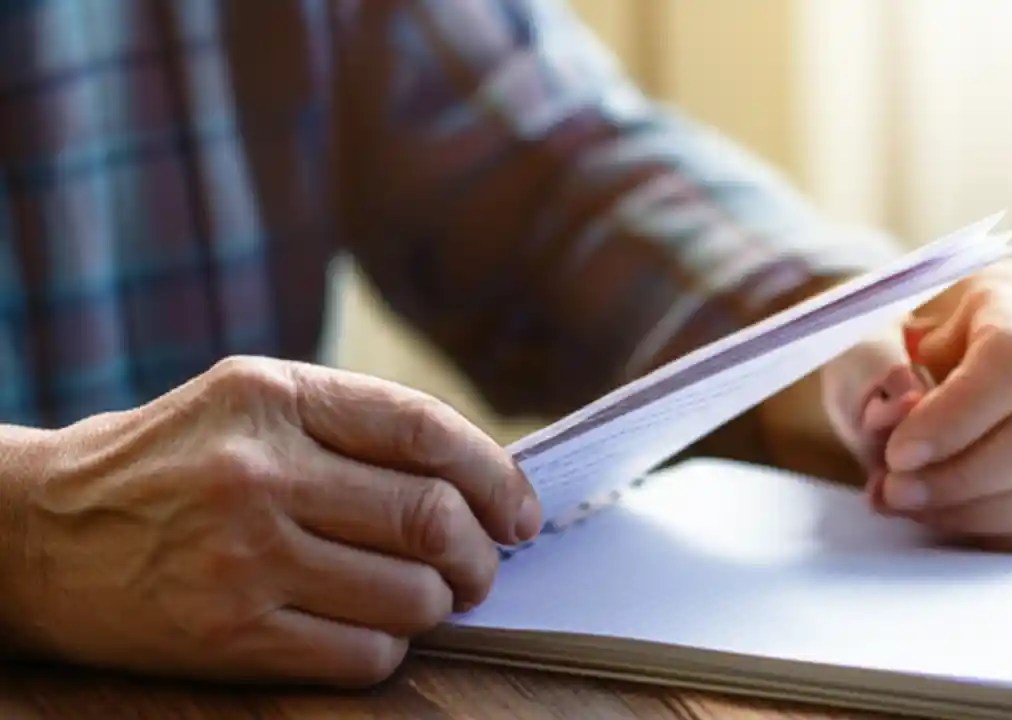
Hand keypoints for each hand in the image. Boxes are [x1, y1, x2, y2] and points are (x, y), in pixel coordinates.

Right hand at [0, 356, 540, 686]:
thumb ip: (354, 425)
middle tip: (483, 567)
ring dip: (439, 604)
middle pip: (430, 518)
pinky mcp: (228, 635)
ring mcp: (242, 556)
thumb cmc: (166, 462)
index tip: (521, 511)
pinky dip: (390, 648)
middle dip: (481, 553)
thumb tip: (478, 477)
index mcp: (274, 396)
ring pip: (409, 594)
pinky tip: (373, 631)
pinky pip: (362, 653)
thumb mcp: (249, 402)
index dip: (496, 474)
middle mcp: (259, 470)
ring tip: (427, 598)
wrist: (33, 534)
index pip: (424, 432)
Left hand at [824, 259, 1011, 551]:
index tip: (899, 452)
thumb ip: (871, 365)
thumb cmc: (895, 344)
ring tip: (913, 503)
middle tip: (896, 489)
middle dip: (964, 477)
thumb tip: (898, 411)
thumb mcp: (863, 333)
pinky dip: (1003, 538)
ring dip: (979, 515)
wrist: (917, 368)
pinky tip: (949, 519)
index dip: (959, 415)